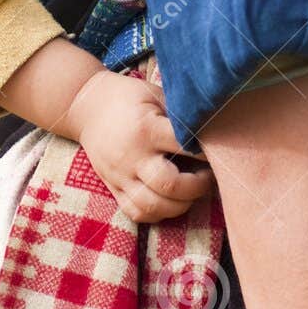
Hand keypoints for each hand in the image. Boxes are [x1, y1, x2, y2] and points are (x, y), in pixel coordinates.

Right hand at [67, 68, 214, 223]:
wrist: (87, 107)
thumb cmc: (129, 97)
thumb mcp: (156, 95)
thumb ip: (180, 114)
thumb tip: (212, 129)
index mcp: (146, 129)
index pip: (184, 146)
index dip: (207, 152)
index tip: (220, 152)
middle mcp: (132, 156)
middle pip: (170, 185)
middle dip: (197, 186)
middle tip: (210, 176)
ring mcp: (120, 176)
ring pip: (153, 205)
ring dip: (180, 205)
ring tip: (193, 191)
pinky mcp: (113, 188)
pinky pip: (136, 212)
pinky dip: (158, 213)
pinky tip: (171, 202)